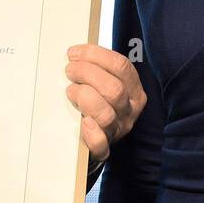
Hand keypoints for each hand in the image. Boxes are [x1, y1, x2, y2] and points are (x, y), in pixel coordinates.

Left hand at [65, 44, 146, 162]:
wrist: (95, 140)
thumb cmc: (98, 103)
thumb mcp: (106, 84)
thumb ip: (98, 69)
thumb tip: (75, 53)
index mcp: (133, 90)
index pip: (121, 66)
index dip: (95, 55)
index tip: (74, 53)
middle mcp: (129, 110)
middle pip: (114, 89)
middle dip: (86, 74)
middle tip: (69, 71)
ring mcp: (118, 130)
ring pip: (105, 114)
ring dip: (84, 97)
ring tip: (71, 91)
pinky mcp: (103, 150)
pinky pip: (100, 144)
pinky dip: (91, 133)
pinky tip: (83, 122)